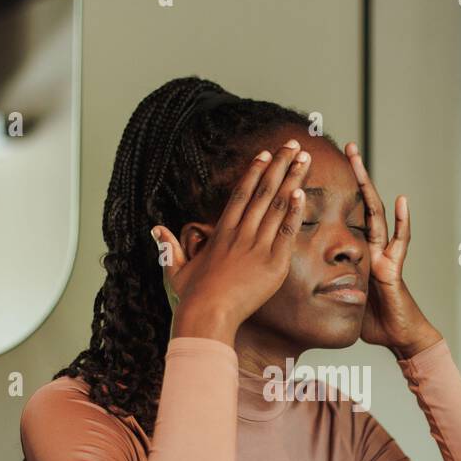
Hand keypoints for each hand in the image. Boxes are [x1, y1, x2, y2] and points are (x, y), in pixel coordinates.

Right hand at [152, 141, 311, 344]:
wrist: (207, 315)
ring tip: (304, 158)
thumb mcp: (176, 269)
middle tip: (293, 144)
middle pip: (263, 191)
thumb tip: (156, 229)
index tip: (266, 155)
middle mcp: (241, 234)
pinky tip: (302, 191)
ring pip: (277, 205)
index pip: (241, 194)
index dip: (254, 172)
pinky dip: (295, 211)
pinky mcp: (273, 263)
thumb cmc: (193, 297)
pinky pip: (287, 232)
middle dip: (280, 166)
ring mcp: (257, 247)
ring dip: (292, 179)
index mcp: (222, 233)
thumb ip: (170, 247)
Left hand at [344, 143, 441, 358]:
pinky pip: (400, 241)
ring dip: (369, 187)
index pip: (348, 216)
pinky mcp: (394, 268)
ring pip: (377, 214)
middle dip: (357, 176)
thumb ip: (331, 284)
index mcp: (360, 252)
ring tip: (361, 162)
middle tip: (348, 147)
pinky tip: (402, 200)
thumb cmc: (374, 320)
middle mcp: (373, 247)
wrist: (399, 336)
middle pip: (363, 205)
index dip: (338, 194)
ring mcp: (385, 254)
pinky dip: (403, 221)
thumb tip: (302, 283)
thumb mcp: (345, 297)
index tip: (328, 171)